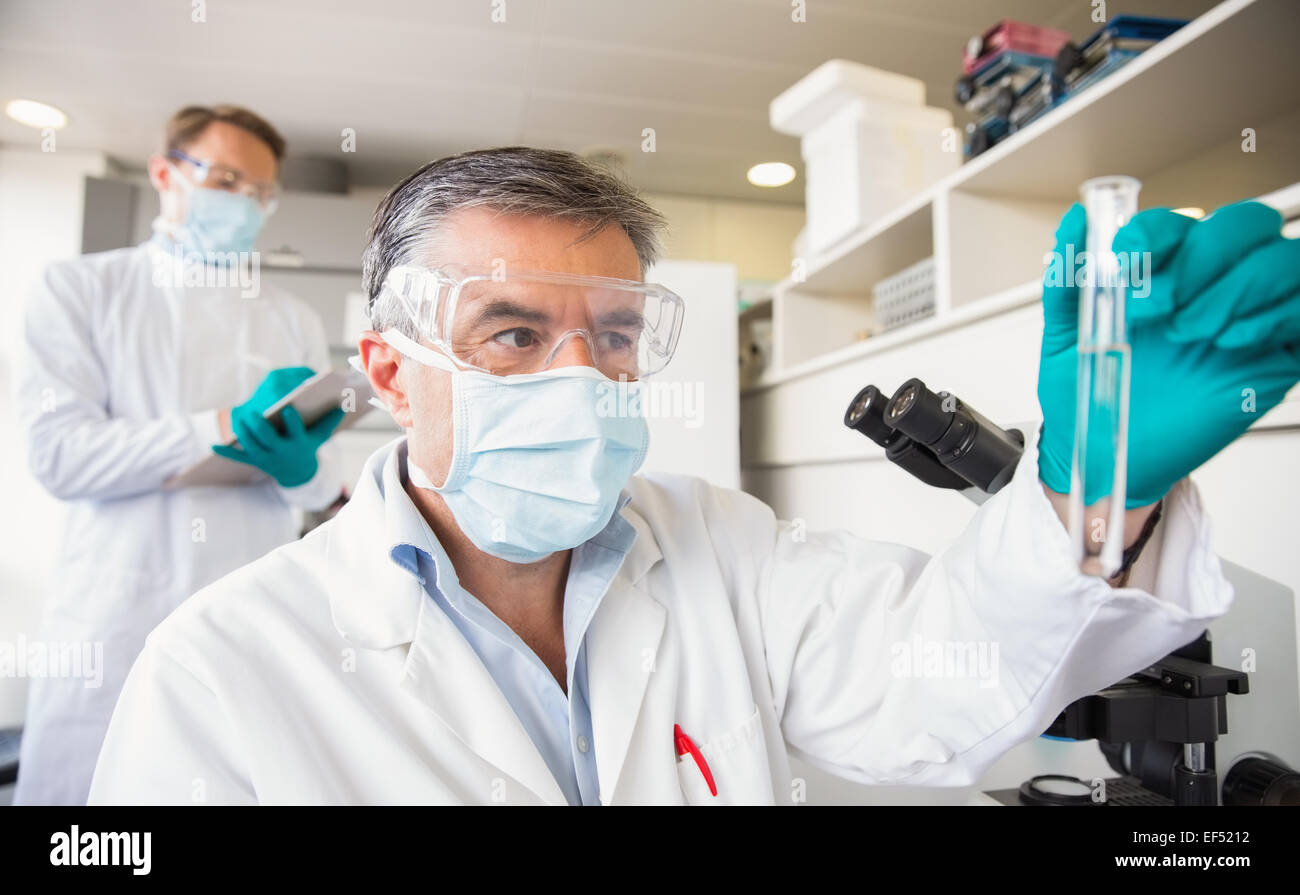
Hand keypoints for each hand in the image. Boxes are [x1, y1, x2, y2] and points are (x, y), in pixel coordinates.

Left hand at [212, 366, 344, 486]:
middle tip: (254, 413)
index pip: (297, 432)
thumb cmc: (308, 446)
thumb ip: (329, 419)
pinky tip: (214, 446)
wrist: (297, 473)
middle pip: (268, 440)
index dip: (292, 422)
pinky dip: (226, 452)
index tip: (287, 409)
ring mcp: (267, 458)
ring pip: (251, 446)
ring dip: (244, 434)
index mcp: (299, 444)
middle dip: (260, 427)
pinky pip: (238, 457)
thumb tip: (344, 402)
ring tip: (241, 419)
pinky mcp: (254, 461)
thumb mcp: (320, 436)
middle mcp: (282, 452)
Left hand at [1037, 201, 1299, 507]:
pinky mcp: (1276, 355)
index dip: (1155, 234)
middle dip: (1203, 256)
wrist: (1106, 455)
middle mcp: (1209, 285)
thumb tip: (1076, 222)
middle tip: (1162, 306)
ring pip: (1283, 258)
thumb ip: (1068, 279)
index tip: (1126, 266)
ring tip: (1191, 332)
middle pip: (1243, 225)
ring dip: (1238, 287)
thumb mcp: (1064, 338)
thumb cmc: (1087, 395)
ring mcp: (1247, 316)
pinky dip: (1272, 316)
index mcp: (1160, 271)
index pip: (1176, 223)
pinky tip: (1228, 342)